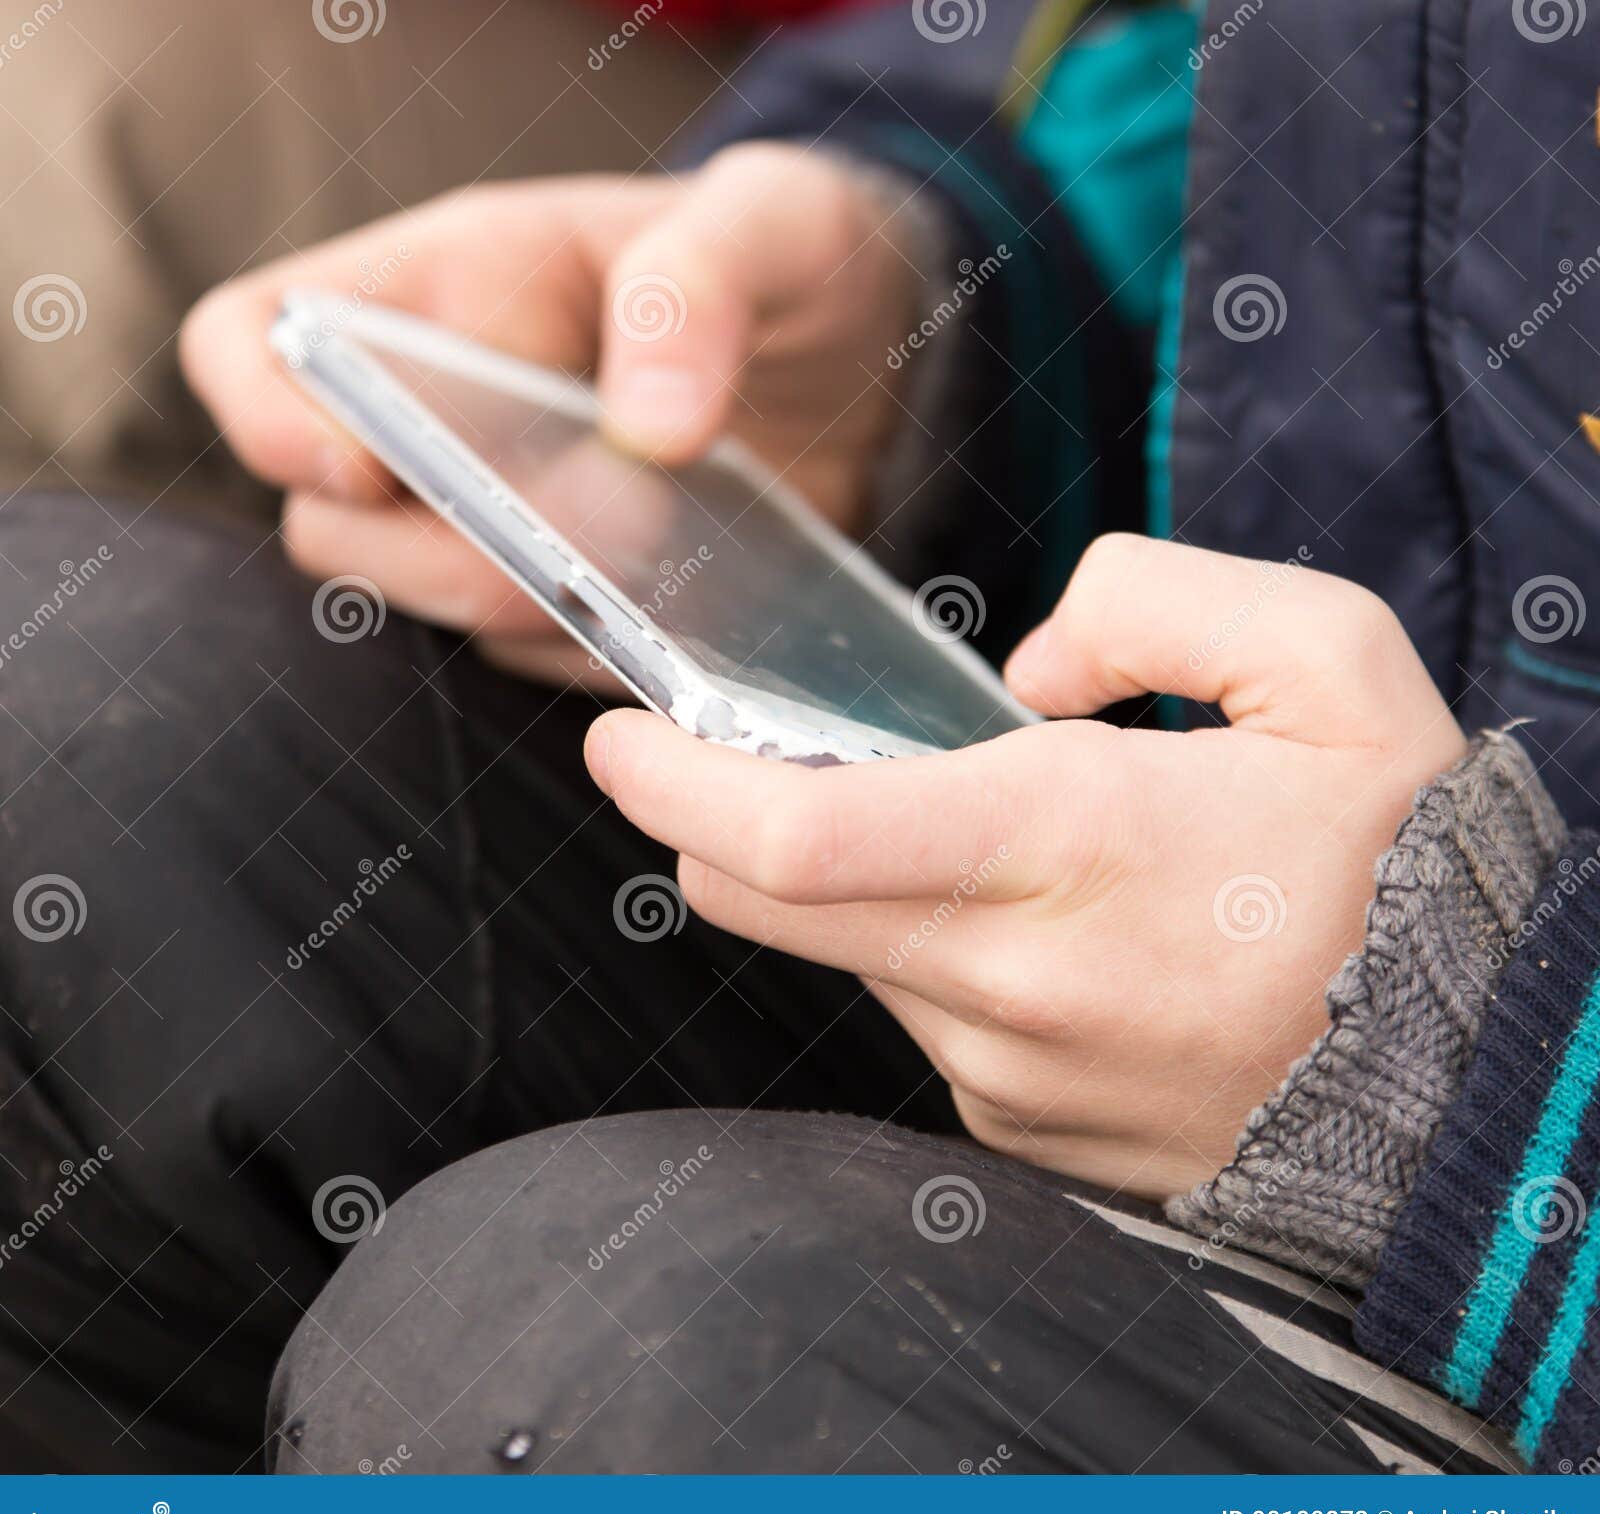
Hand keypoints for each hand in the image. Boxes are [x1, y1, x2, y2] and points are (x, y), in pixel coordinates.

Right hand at [180, 145, 918, 683]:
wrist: (865, 368)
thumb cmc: (794, 262)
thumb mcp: (774, 224)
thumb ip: (699, 284)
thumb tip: (647, 432)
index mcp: (449, 290)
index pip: (256, 344)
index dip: (268, 415)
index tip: (369, 466)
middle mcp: (444, 415)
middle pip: (333, 525)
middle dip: (444, 554)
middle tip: (584, 540)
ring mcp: (495, 522)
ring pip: (432, 606)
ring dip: (531, 610)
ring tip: (659, 560)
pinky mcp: (563, 602)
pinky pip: (540, 661)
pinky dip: (603, 655)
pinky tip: (688, 608)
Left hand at [583, 535, 1467, 1198]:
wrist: (1467, 1080)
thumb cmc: (1402, 862)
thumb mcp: (1329, 661)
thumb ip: (1155, 603)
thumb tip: (1027, 678)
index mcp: (1074, 842)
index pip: (803, 833)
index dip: (677, 783)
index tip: (620, 738)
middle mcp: (1015, 977)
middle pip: (771, 900)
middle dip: (726, 821)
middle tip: (772, 756)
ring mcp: (1007, 1072)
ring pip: (850, 952)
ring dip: (872, 884)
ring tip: (1021, 851)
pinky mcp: (1014, 1126)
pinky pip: (922, 1018)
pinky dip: (940, 956)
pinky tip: (1058, 936)